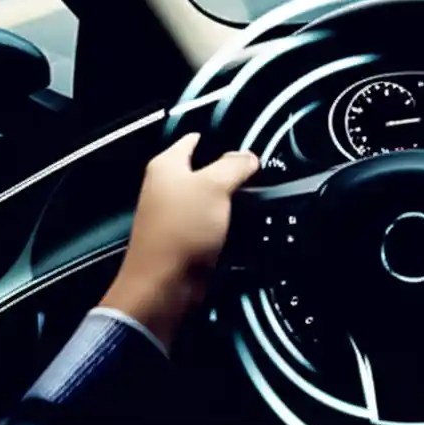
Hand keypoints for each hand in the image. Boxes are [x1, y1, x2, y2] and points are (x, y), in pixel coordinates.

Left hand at [101, 133, 258, 347]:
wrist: (165, 286)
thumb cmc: (182, 230)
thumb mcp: (214, 186)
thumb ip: (234, 166)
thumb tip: (249, 157)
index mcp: (166, 166)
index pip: (193, 139)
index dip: (219, 138)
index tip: (245, 144)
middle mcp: (166, 187)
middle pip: (205, 170)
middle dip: (231, 173)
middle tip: (258, 174)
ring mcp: (175, 215)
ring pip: (211, 199)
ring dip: (232, 201)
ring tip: (257, 200)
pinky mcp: (185, 240)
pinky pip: (212, 224)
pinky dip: (228, 224)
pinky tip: (246, 227)